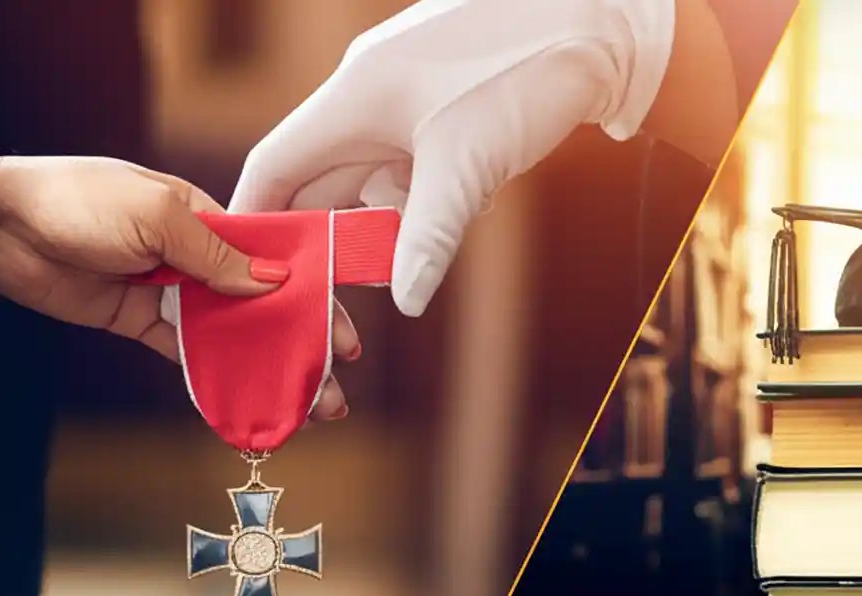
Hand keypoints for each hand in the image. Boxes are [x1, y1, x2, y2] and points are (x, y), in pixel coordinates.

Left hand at [0, 155, 356, 420]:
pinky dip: (215, 377)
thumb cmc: (81, 199)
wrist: (1, 224)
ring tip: (300, 404)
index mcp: (211, 221)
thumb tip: (272, 282)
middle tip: (332, 389)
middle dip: (300, 347)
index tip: (345, 335)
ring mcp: (172, 292)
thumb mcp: (157, 214)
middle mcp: (199, 258)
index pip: (277, 262)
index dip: (314, 299)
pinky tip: (244, 400)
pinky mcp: (142, 322)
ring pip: (232, 336)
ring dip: (265, 368)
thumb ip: (215, 253)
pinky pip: (188, 353)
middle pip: (263, 307)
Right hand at [229, 0, 734, 317]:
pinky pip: (418, 167)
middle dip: (339, 240)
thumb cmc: (526, 73)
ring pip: (377, 181)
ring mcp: (409, 102)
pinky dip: (436, 197)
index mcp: (351, 98)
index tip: (256, 275)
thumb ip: (428, 237)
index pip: (275, 166)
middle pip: (325, 182)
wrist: (605, 24)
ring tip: (440, 231)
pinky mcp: (447, 110)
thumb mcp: (469, 166)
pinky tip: (480, 196)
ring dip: (399, 221)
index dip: (259, 221)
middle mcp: (369, 97)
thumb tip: (403, 302)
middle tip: (354, 292)